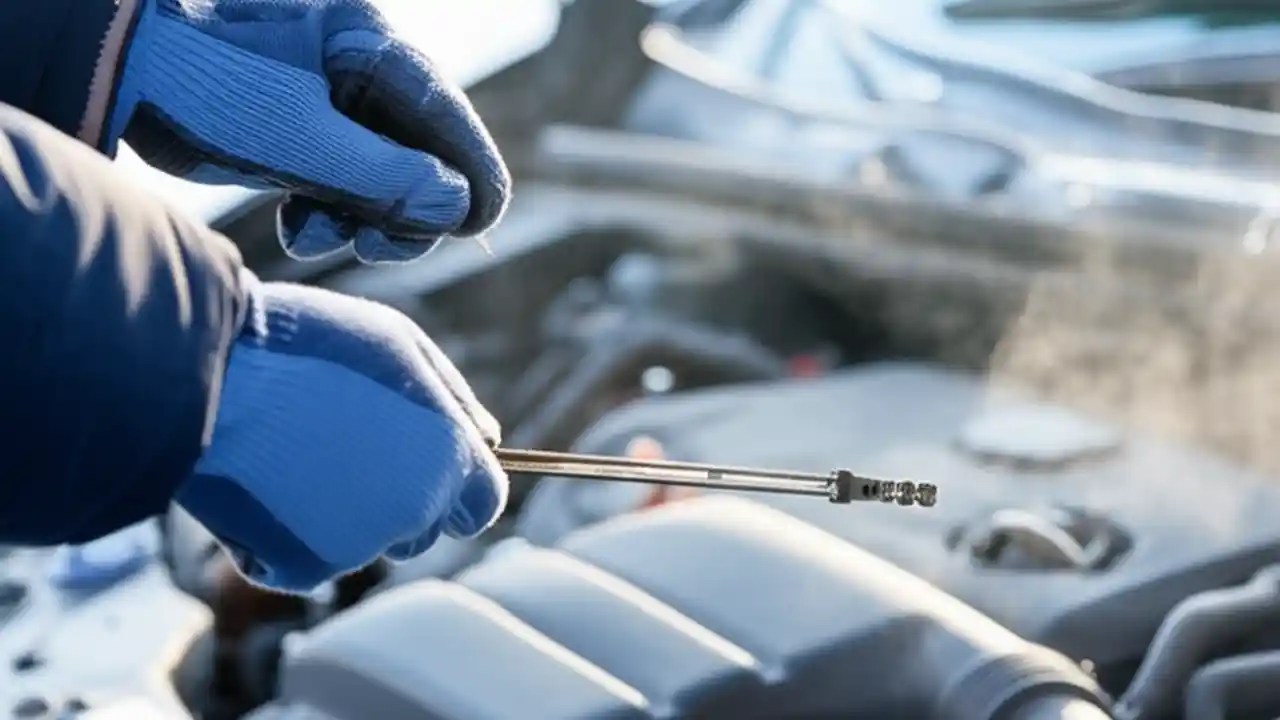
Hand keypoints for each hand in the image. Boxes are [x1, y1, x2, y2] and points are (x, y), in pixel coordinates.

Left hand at [109, 0, 509, 262]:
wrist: (110, 63)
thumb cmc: (201, 83)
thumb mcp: (300, 138)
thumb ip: (387, 175)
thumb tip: (458, 207)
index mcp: (370, 45)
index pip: (449, 116)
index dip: (474, 175)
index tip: (476, 227)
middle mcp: (357, 67)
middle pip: (421, 152)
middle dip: (406, 209)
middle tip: (378, 248)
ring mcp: (327, 97)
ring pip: (381, 173)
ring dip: (364, 217)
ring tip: (316, 234)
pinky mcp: (296, 125)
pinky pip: (342, 177)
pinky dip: (332, 210)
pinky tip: (298, 224)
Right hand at [175, 275, 506, 592]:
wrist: (211, 372)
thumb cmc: (309, 344)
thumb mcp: (401, 345)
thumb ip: (454, 400)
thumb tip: (489, 440)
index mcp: (448, 455)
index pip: (483, 502)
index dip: (459, 486)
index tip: (428, 467)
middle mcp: (414, 509)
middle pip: (424, 526)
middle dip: (399, 498)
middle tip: (343, 446)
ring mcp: (359, 545)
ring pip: (366, 543)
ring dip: (344, 515)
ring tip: (296, 454)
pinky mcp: (300, 569)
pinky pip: (310, 562)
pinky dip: (289, 536)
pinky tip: (265, 483)